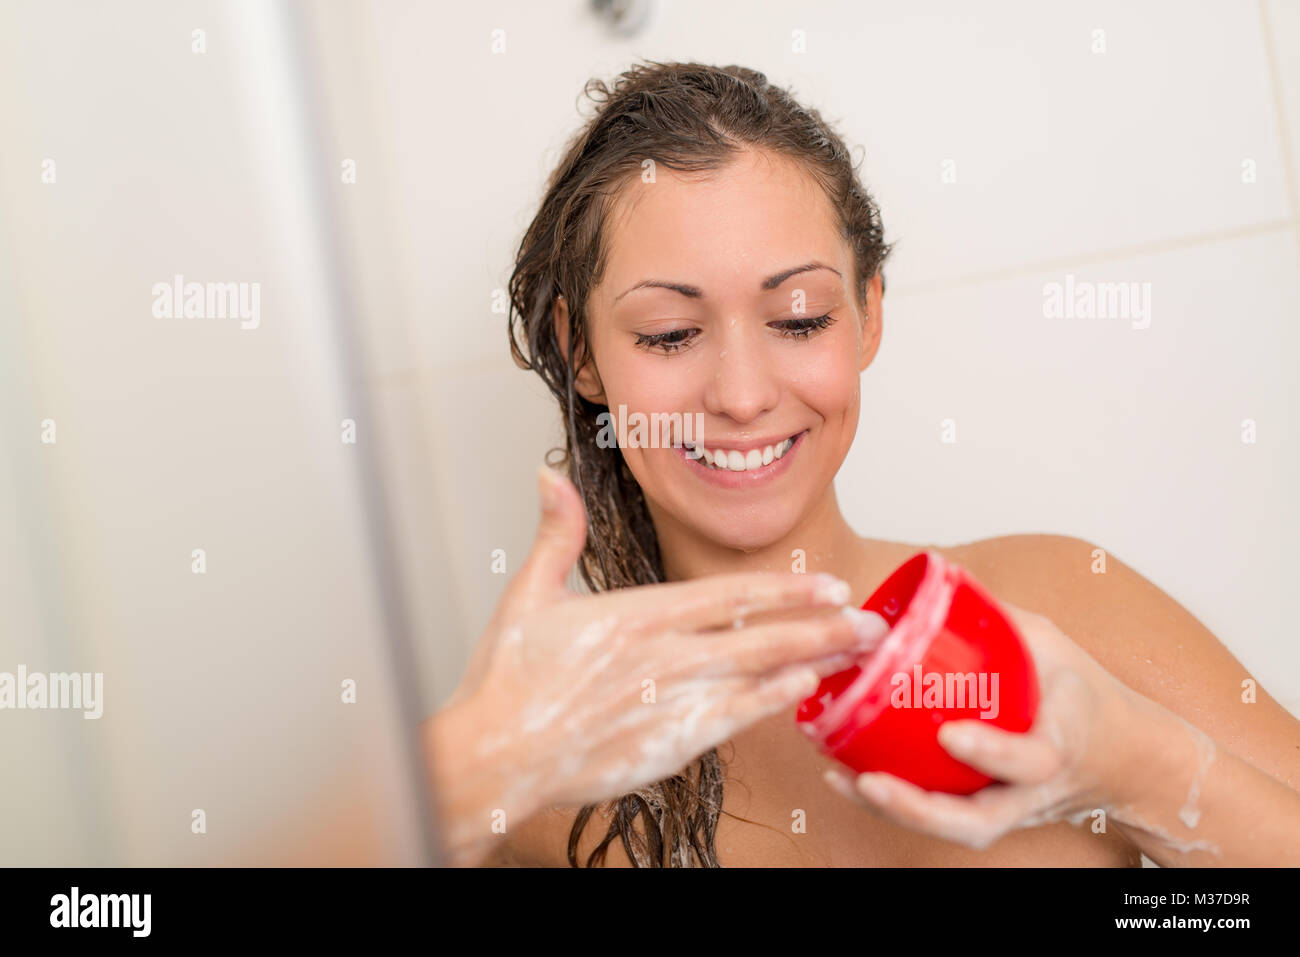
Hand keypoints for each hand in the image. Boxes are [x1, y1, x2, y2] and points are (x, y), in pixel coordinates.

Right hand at [435, 465, 889, 819]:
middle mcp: (660, 657)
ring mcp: (667, 702)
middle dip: (819, 625)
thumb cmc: (508, 683)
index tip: (826, 583)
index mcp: (634, 616)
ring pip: (754, 676)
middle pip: (756, 635)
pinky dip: (770, 704)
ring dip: (810, 661)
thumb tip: (548, 476)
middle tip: (868, 619)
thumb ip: (555, 535)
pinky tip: (804, 692)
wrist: (491, 755)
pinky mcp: (665, 744)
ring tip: (857, 654)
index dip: (783, 589)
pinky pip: (731, 721)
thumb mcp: (528, 594)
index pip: (725, 596)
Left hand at [823, 600, 1141, 848]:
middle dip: (921, 809)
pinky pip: (939, 819)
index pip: (1029, 760)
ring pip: (953, 828)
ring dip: (896, 811)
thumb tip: (938, 580)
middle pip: (979, 820)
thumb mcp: (1053, 647)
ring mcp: (1008, 809)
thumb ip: (999, 620)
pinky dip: (892, 805)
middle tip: (871, 782)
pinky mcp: (985, 811)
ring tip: (843, 779)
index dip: (992, 753)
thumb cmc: (1078, 695)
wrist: (1118, 755)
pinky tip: (844, 779)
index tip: (952, 735)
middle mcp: (1032, 791)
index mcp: (1059, 745)